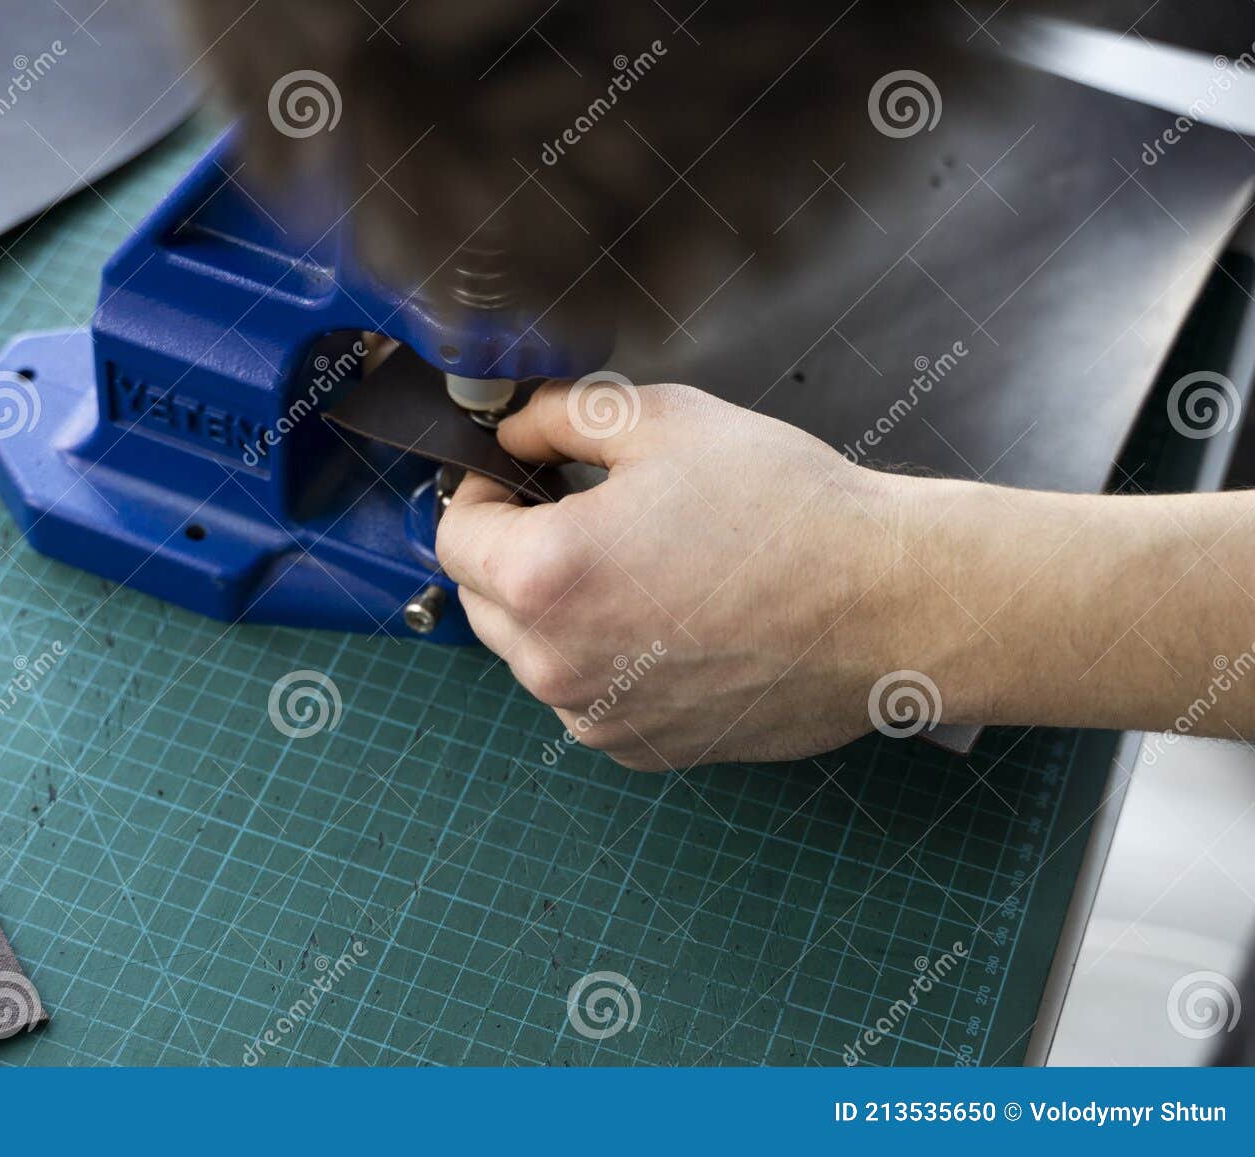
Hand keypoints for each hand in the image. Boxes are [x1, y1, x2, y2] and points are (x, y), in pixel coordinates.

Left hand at [436, 378, 1254, 770]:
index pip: (454, 537)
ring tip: (641, 568)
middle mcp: (555, 664)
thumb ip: (561, 414)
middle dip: (514, 552)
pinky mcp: (643, 750)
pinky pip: (588, 698)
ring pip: (533, 655)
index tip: (517, 476)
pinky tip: (672, 622)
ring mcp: (598, 719)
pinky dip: (604, 661)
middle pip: (485, 601)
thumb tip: (513, 429)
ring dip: (558, 611)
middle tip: (582, 513)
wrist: (886, 605)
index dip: (479, 492)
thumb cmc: (784, 508)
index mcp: (545, 577)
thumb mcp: (663, 420)